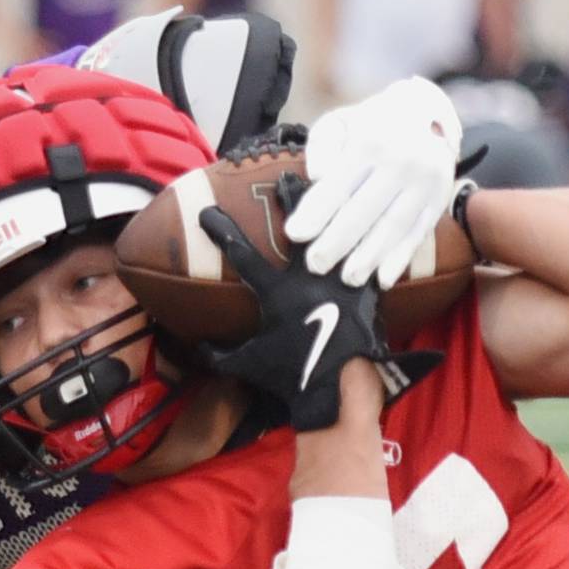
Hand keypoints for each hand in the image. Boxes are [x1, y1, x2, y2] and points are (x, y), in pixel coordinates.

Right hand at [198, 174, 440, 430]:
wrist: (336, 390)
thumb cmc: (289, 378)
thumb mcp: (244, 366)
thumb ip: (217, 354)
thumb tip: (195, 345)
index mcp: (277, 293)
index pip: (242, 254)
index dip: (222, 230)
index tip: (207, 211)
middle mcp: (309, 279)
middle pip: (301, 228)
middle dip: (292, 201)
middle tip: (286, 178)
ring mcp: (340, 282)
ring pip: (339, 234)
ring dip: (336, 211)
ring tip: (338, 189)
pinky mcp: (366, 291)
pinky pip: (369, 257)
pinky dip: (370, 239)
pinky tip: (374, 224)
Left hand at [283, 76, 461, 286]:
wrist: (424, 111)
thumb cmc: (368, 125)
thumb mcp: (339, 122)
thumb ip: (321, 147)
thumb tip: (316, 177)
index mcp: (370, 142)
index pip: (338, 184)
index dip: (315, 212)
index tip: (294, 235)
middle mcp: (402, 161)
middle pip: (364, 211)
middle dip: (337, 242)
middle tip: (314, 266)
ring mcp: (425, 182)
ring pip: (392, 227)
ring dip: (368, 258)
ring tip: (346, 279)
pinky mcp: (439, 198)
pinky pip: (418, 233)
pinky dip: (400, 259)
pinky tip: (381, 279)